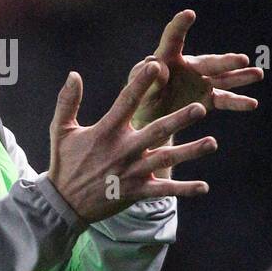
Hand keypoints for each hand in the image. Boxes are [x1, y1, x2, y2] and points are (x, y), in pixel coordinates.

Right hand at [45, 60, 216, 224]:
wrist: (63, 204)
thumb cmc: (65, 162)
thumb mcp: (60, 129)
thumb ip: (68, 101)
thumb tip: (73, 74)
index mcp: (105, 132)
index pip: (125, 103)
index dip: (141, 84)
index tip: (157, 66)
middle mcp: (122, 151)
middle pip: (156, 132)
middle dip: (179, 120)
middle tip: (200, 108)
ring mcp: (132, 173)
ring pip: (165, 160)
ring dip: (190, 152)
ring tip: (212, 143)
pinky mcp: (137, 192)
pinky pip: (164, 190)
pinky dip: (184, 189)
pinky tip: (204, 187)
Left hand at [129, 9, 262, 134]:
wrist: (150, 118)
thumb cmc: (140, 97)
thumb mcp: (138, 89)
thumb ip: (146, 78)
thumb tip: (154, 64)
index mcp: (167, 58)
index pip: (173, 39)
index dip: (179, 26)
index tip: (188, 14)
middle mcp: (188, 66)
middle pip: (208, 62)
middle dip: (225, 62)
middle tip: (241, 60)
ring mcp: (201, 81)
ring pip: (223, 78)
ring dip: (240, 77)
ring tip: (258, 74)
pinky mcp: (207, 98)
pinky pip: (224, 99)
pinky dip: (238, 102)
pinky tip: (252, 103)